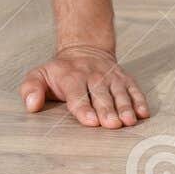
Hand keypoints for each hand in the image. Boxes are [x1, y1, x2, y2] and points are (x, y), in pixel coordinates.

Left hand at [19, 46, 149, 128]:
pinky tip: (143, 113)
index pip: (77, 94)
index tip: (91, 121)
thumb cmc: (60, 72)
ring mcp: (110, 76)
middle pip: (101, 95)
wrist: (84, 49)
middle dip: (107, 110)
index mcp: (71, 77)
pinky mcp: (124, 78)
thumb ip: (31, 89)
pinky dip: (139, 100)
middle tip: (112, 124)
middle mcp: (93, 76)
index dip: (84, 108)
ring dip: (125, 107)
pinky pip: (134, 88)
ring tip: (129, 121)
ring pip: (119, 92)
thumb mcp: (39, 75)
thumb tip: (31, 105)